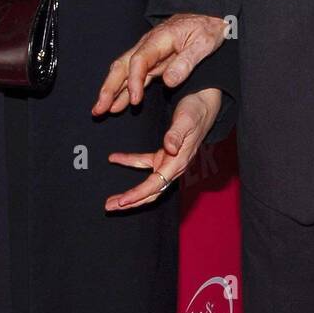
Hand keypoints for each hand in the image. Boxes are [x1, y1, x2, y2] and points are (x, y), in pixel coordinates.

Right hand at [92, 13, 227, 115]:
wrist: (209, 15)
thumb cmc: (206, 27)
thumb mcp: (203, 44)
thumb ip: (187, 62)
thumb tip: (169, 81)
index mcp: (160, 38)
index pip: (140, 60)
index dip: (134, 81)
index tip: (135, 100)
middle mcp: (149, 44)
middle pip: (123, 65)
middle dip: (109, 87)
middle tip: (100, 107)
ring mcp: (149, 53)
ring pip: (124, 71)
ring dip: (111, 90)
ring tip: (100, 110)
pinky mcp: (153, 61)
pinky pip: (134, 76)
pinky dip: (124, 89)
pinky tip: (117, 104)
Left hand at [104, 88, 221, 210]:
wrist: (204, 105)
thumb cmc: (195, 111)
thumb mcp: (186, 120)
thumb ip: (176, 134)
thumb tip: (170, 148)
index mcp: (178, 162)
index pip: (155, 185)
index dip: (138, 194)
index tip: (122, 201)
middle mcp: (173, 167)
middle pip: (151, 192)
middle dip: (131, 202)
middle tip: (110, 206)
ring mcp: (168, 162)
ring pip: (148, 184)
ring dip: (130, 193)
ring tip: (112, 200)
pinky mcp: (164, 154)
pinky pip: (144, 163)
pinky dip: (129, 162)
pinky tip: (114, 158)